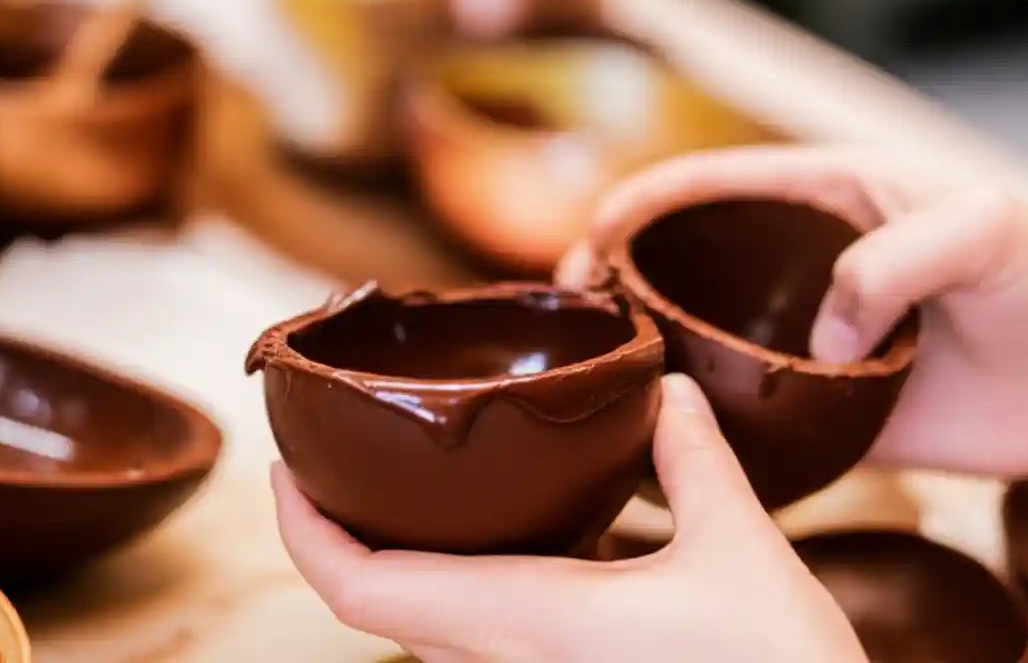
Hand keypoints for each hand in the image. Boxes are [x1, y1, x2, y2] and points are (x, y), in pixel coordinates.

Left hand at [272, 375, 866, 662]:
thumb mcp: (744, 551)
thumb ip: (697, 462)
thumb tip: (669, 391)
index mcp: (527, 620)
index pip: (363, 589)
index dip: (303, 532)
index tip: (282, 470)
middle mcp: (508, 662)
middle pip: (377, 603)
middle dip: (341, 531)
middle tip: (339, 453)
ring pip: (425, 623)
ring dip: (397, 556)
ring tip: (409, 476)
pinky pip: (478, 634)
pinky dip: (459, 581)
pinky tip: (511, 528)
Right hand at [559, 145, 1027, 476]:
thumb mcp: (987, 229)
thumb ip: (893, 258)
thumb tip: (821, 336)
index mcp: (826, 199)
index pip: (708, 187)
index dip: (638, 206)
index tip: (587, 240)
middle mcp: (802, 269)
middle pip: (683, 267)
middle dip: (617, 284)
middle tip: (572, 322)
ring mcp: (807, 342)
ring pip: (704, 346)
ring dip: (648, 360)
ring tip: (598, 384)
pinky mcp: (826, 412)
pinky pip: (751, 421)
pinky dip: (706, 432)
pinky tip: (665, 446)